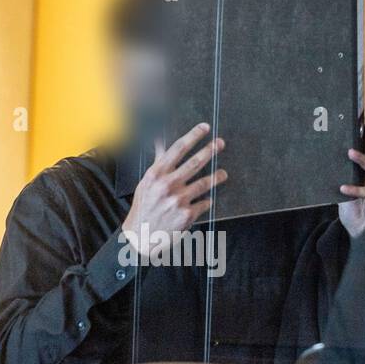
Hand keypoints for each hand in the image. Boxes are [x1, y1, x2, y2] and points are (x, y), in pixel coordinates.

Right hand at [122, 123, 227, 257]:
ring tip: (223, 174)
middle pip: (195, 162)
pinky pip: (204, 203)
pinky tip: (208, 200)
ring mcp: (178, 200)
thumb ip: (158, 161)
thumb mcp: (146, 182)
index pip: (178, 149)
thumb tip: (159, 140)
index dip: (193, 136)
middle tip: (221, 143)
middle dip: (210, 150)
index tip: (205, 128)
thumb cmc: (144, 206)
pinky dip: (207, 201)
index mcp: (156, 174)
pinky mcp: (187, 215)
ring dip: (217, 177)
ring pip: (204, 183)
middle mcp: (167, 185)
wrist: (141, 236)